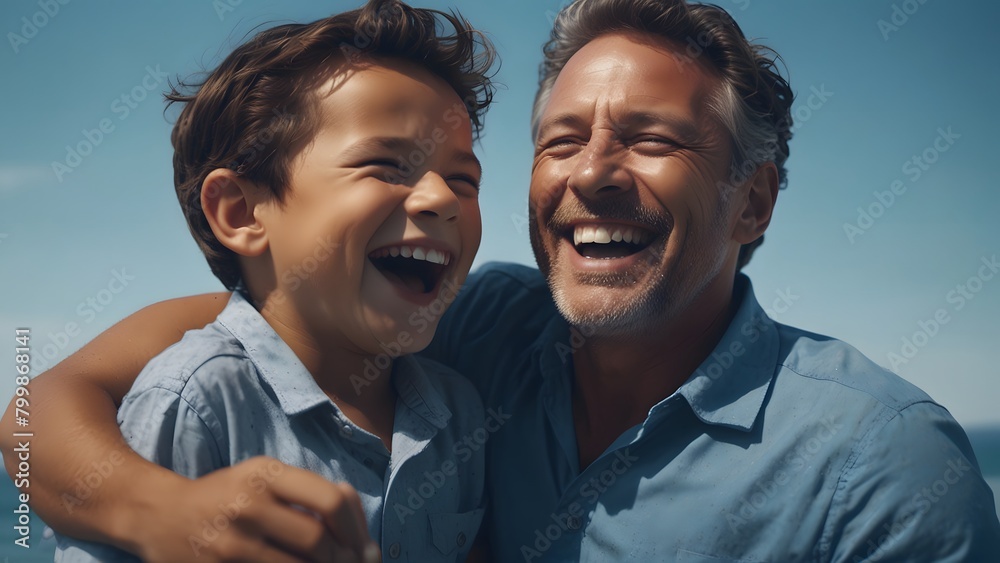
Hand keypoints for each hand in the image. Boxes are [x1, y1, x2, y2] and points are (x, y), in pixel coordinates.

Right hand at [130, 457, 379, 562]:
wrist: (158, 514)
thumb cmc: (225, 496)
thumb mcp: (263, 478)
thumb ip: (308, 493)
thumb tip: (358, 523)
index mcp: (266, 473)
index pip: (332, 500)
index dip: (356, 529)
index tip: (364, 547)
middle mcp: (248, 502)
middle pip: (318, 539)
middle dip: (342, 559)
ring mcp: (231, 539)